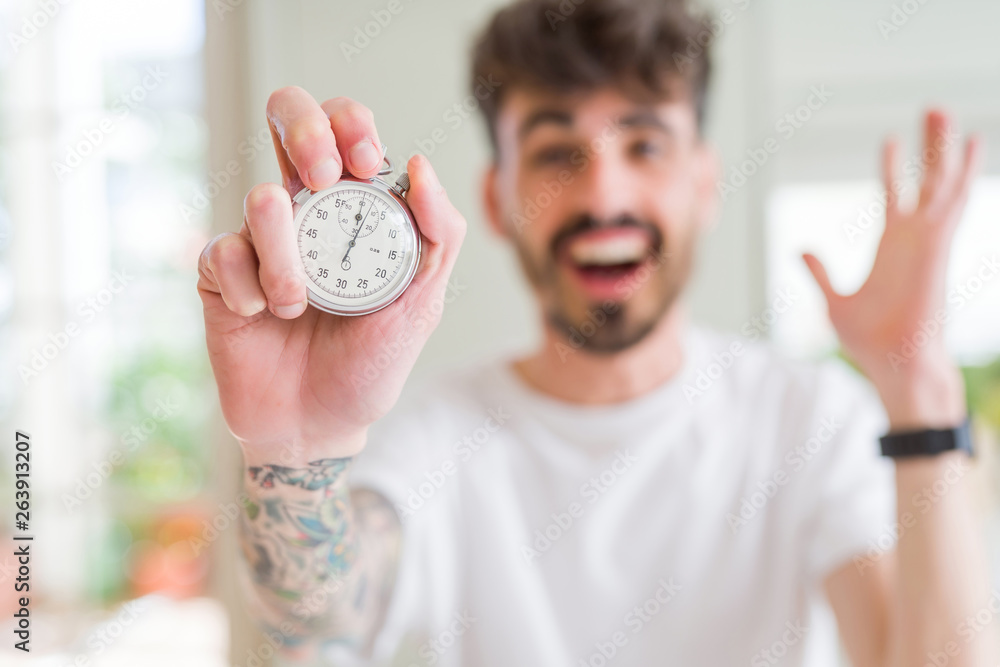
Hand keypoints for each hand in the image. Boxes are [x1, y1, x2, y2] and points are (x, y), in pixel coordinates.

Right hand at [196, 87, 465, 459]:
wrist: (316, 425)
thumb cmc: (370, 363)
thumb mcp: (421, 305)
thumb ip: (438, 237)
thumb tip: (420, 165)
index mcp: (355, 209)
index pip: (345, 127)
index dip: (350, 124)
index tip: (366, 165)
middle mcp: (306, 210)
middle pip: (287, 115)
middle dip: (305, 131)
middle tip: (321, 181)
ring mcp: (259, 238)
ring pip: (261, 199)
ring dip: (288, 260)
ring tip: (299, 307)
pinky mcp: (219, 271)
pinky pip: (223, 253)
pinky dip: (247, 291)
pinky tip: (261, 319)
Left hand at [802, 111, 981, 428]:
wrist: (895, 363)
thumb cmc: (870, 341)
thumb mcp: (834, 301)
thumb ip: (820, 272)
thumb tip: (802, 250)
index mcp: (892, 246)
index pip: (896, 195)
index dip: (894, 168)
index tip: (890, 141)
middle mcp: (915, 238)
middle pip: (926, 180)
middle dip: (929, 145)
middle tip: (933, 108)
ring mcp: (929, 240)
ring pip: (942, 182)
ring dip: (944, 147)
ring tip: (943, 110)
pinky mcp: (938, 246)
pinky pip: (953, 202)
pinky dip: (962, 173)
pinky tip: (970, 144)